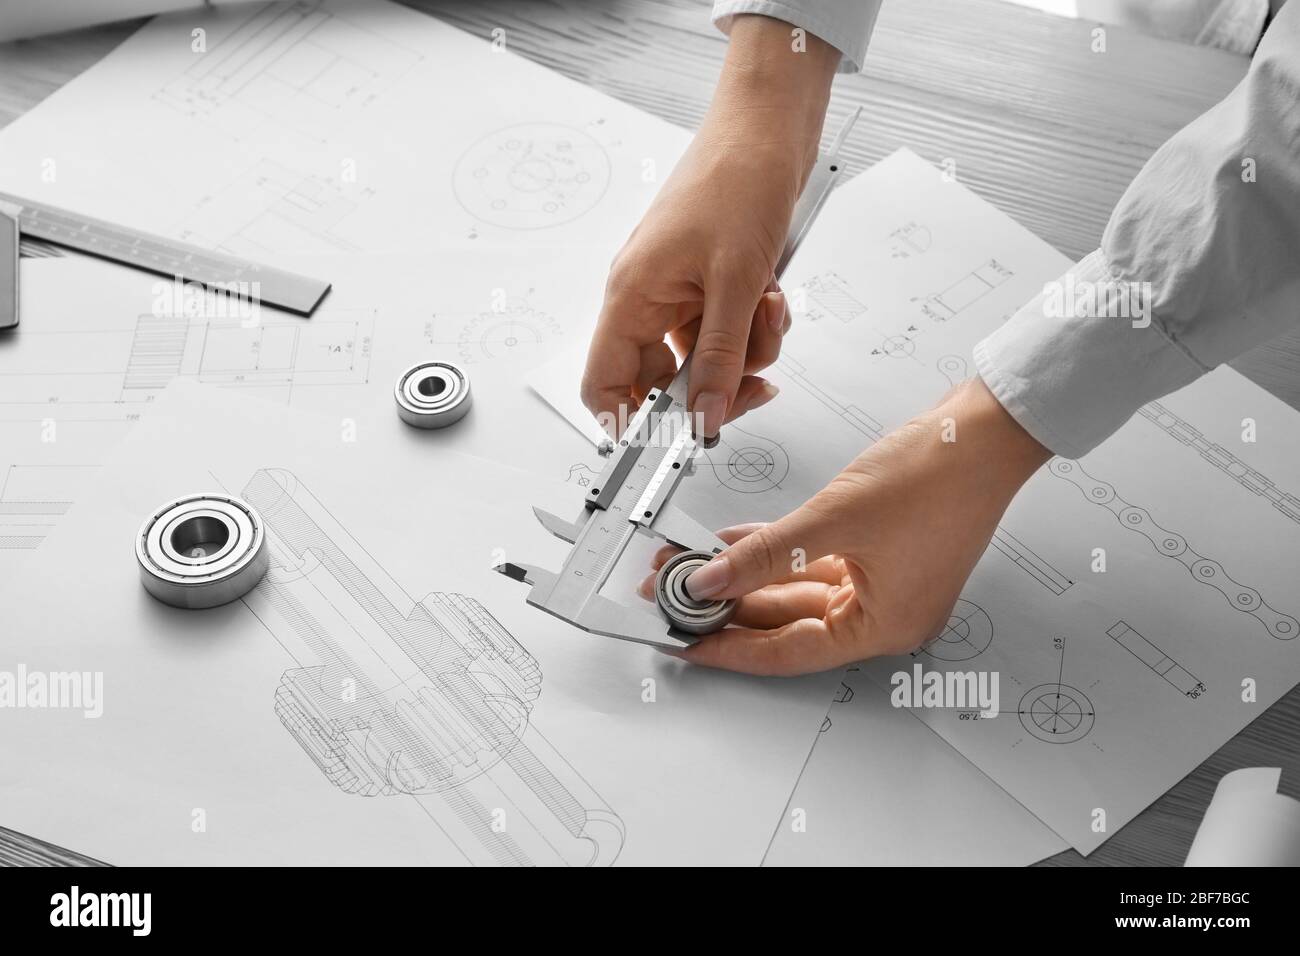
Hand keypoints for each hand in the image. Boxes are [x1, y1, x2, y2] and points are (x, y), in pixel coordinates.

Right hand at [582, 15, 839, 437]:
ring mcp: (681, 294)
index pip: (603, 383)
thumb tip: (704, 416)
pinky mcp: (712, 285)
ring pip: (707, 359)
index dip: (627, 423)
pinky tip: (770, 294)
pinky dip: (756, 326)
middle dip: (715, 383)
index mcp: (632, 296)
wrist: (769, 131)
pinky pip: (729, 334)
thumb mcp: (735, 282)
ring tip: (765, 306)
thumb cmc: (735, 180)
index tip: (666, 444)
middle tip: (750, 381)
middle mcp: (648, 299)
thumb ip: (720, 358)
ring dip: (747, 349)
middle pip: (665, 380)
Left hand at [638, 378, 1052, 674]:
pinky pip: (812, 562)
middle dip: (728, 605)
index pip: (788, 653)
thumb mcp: (833, 518)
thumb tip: (711, 581)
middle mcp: (885, 613)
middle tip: (674, 595)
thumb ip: (763, 553)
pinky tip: (734, 543)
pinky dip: (775, 552)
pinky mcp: (879, 550)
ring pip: (795, 589)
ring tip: (693, 563)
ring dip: (745, 575)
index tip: (686, 643)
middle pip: (788, 622)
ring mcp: (883, 582)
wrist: (985, 429)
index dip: (730, 650)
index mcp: (885, 627)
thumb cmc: (940, 475)